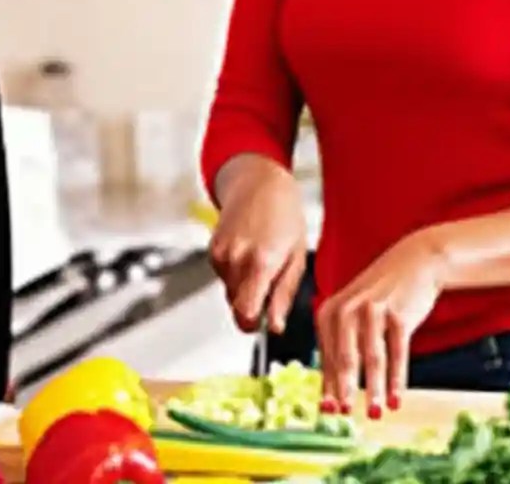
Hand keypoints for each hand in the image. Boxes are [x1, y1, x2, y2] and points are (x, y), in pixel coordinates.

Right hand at [208, 156, 307, 333]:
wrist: (259, 183)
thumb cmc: (284, 214)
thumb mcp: (297, 256)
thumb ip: (284, 295)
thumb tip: (275, 325)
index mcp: (261, 261)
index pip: (245, 312)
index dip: (253, 323)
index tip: (263, 322)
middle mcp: (236, 258)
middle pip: (235, 306)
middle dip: (251, 305)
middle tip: (270, 283)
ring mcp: (220, 253)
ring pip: (229, 292)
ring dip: (244, 288)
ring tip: (261, 262)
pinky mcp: (212, 250)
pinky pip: (223, 277)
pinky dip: (235, 273)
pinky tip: (248, 253)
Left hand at [316, 231, 448, 418]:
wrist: (414, 263)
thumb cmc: (380, 297)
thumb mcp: (354, 315)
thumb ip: (342, 348)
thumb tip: (332, 393)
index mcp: (328, 313)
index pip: (327, 356)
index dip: (328, 385)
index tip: (328, 411)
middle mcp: (346, 310)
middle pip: (345, 359)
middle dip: (344, 389)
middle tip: (344, 414)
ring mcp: (373, 311)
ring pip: (372, 359)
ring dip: (373, 389)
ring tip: (373, 413)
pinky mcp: (399, 314)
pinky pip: (397, 353)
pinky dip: (397, 379)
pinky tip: (396, 398)